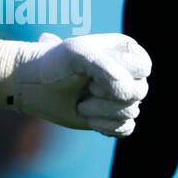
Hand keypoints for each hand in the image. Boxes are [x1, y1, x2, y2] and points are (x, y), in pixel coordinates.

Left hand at [0, 33, 150, 136]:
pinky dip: (105, 126)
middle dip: (109, 96)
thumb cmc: (54, 63)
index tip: (94, 75)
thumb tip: (125, 88)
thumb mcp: (75, 52)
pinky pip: (126, 128)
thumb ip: (103, 64)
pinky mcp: (114, 117)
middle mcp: (126, 71)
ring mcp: (121, 95)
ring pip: (132, 111)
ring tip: (81, 104)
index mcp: (123, 49)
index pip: (143, 66)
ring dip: (102, 112)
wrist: (34, 85)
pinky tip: (88, 118)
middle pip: (139, 91)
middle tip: (86, 90)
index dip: (122, 75)